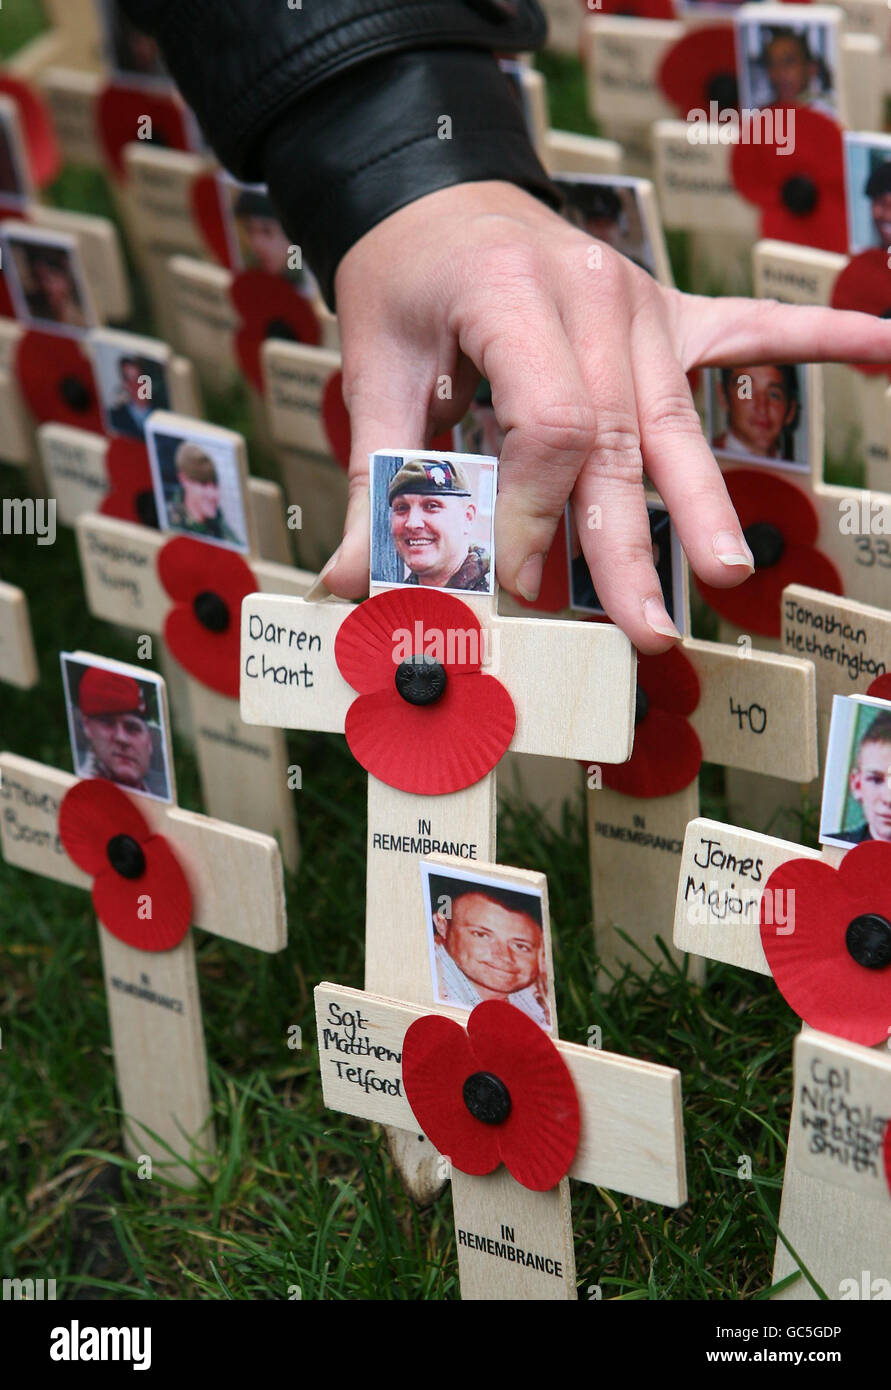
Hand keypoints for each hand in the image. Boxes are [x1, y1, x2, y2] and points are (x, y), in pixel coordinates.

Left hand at [323, 180, 890, 651]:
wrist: (439, 195)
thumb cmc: (406, 284)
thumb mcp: (375, 371)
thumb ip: (378, 479)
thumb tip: (352, 583)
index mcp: (510, 296)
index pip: (549, 424)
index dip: (536, 513)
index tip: (518, 580)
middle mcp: (591, 293)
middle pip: (620, 438)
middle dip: (629, 544)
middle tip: (645, 630)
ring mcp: (638, 302)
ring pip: (672, 421)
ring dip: (701, 503)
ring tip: (729, 572)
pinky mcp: (662, 316)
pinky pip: (747, 330)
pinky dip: (814, 342)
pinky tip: (884, 347)